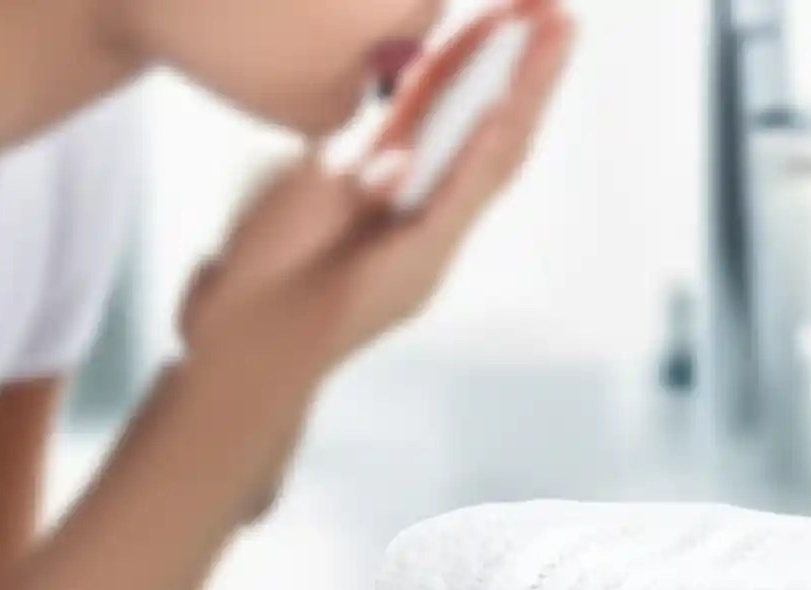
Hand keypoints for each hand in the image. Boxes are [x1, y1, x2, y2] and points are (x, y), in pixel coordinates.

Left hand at [181, 0, 574, 372]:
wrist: (248, 335)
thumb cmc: (267, 261)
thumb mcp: (310, 184)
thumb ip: (357, 164)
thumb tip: (391, 153)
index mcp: (397, 174)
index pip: (449, 99)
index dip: (479, 47)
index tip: (511, 4)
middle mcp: (428, 201)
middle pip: (489, 120)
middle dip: (527, 63)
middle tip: (563, 8)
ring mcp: (433, 233)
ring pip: (492, 154)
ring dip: (527, 93)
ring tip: (558, 37)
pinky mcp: (420, 259)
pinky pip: (459, 198)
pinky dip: (481, 152)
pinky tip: (507, 111)